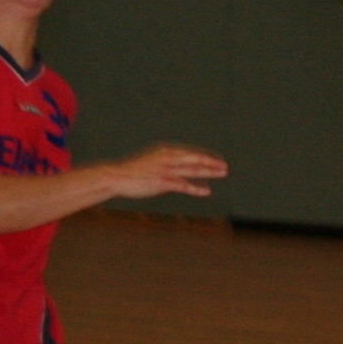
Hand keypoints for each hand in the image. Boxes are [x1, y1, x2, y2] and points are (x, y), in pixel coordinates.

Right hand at [111, 144, 226, 198]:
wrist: (117, 177)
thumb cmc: (134, 173)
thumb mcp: (152, 164)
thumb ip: (167, 166)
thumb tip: (179, 175)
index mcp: (166, 152)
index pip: (190, 154)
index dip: (205, 158)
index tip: (216, 162)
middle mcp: (168, 158)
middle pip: (195, 160)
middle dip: (211, 163)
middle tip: (225, 167)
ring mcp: (165, 170)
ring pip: (192, 170)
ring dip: (209, 172)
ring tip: (222, 173)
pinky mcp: (162, 181)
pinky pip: (183, 185)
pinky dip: (196, 188)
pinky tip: (206, 191)